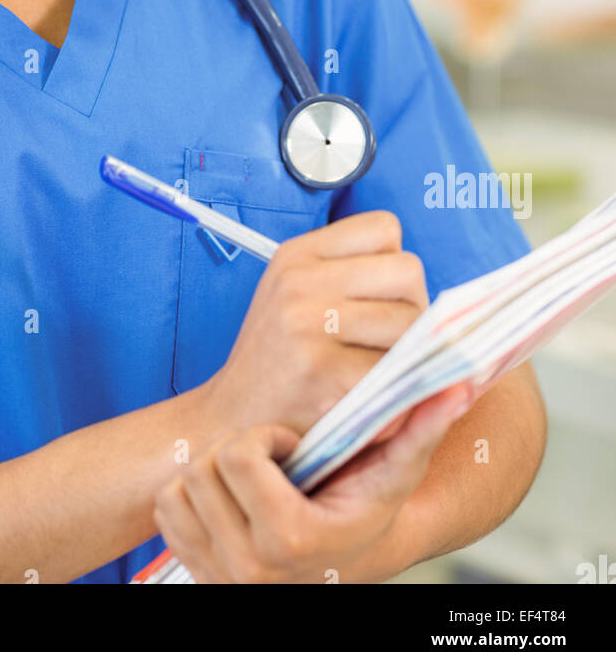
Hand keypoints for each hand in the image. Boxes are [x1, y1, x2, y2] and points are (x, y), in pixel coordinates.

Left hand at [153, 382, 474, 583]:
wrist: (330, 569)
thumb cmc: (360, 508)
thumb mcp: (390, 474)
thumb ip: (421, 428)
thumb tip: (460, 383)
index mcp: (291, 539)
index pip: (239, 456)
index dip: (267, 441)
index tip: (293, 448)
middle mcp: (247, 567)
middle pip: (203, 466)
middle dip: (240, 451)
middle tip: (272, 462)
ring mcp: (215, 572)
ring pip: (181, 482)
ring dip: (217, 470)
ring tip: (255, 481)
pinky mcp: (188, 565)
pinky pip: (166, 505)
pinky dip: (193, 493)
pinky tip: (232, 498)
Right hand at [204, 211, 427, 436]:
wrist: (232, 423)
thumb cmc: (279, 359)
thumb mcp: (294, 294)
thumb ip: (348, 272)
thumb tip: (419, 278)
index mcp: (295, 255)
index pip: (384, 228)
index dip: (391, 262)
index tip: (376, 295)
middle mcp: (300, 282)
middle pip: (408, 271)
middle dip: (411, 305)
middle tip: (386, 336)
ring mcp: (310, 326)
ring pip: (412, 322)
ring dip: (408, 351)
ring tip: (375, 366)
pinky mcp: (326, 373)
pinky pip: (398, 370)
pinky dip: (395, 389)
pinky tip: (366, 396)